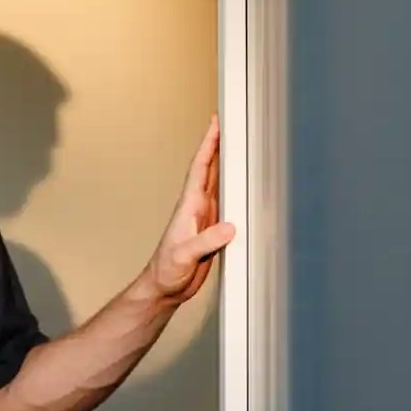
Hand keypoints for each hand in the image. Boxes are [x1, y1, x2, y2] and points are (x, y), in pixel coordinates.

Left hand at [141, 116, 236, 304]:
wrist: (165, 288)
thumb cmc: (167, 272)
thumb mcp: (184, 256)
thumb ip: (205, 242)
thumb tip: (230, 227)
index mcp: (189, 207)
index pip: (200, 168)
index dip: (208, 145)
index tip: (215, 123)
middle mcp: (198, 208)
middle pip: (211, 169)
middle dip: (219, 145)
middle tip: (231, 122)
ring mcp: (207, 218)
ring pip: (220, 184)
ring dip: (229, 165)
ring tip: (242, 145)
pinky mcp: (214, 230)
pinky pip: (229, 204)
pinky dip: (237, 191)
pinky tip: (246, 186)